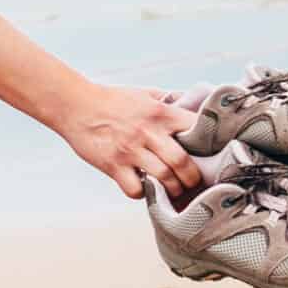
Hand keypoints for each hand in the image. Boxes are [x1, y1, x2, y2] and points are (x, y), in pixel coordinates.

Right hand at [53, 83, 201, 199]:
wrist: (76, 105)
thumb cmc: (112, 100)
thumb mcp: (145, 94)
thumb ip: (169, 100)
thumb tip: (193, 103)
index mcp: (159, 112)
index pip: (195, 128)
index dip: (208, 143)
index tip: (211, 154)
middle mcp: (147, 132)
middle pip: (182, 162)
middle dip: (193, 177)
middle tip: (195, 183)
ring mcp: (130, 150)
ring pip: (163, 178)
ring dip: (173, 189)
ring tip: (175, 191)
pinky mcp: (113, 165)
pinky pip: (135, 189)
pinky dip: (142, 193)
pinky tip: (142, 187)